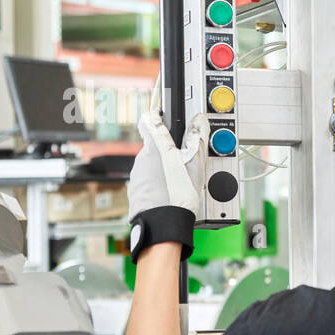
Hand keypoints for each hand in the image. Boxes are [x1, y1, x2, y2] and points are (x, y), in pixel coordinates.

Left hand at [127, 110, 202, 261]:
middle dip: (169, 151)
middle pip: (156, 147)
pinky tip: (172, 194)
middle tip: (186, 162)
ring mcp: (137, 176)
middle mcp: (141, 159)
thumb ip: (196, 138)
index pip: (149, 119)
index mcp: (155, 147)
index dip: (156, 113)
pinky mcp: (136, 192)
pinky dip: (159, 185)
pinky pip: (149, 183)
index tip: (161, 110)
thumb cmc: (179, 194)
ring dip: (165, 170)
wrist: (165, 225)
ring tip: (182, 183)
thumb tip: (199, 119)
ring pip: (153, 166)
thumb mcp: (195, 163)